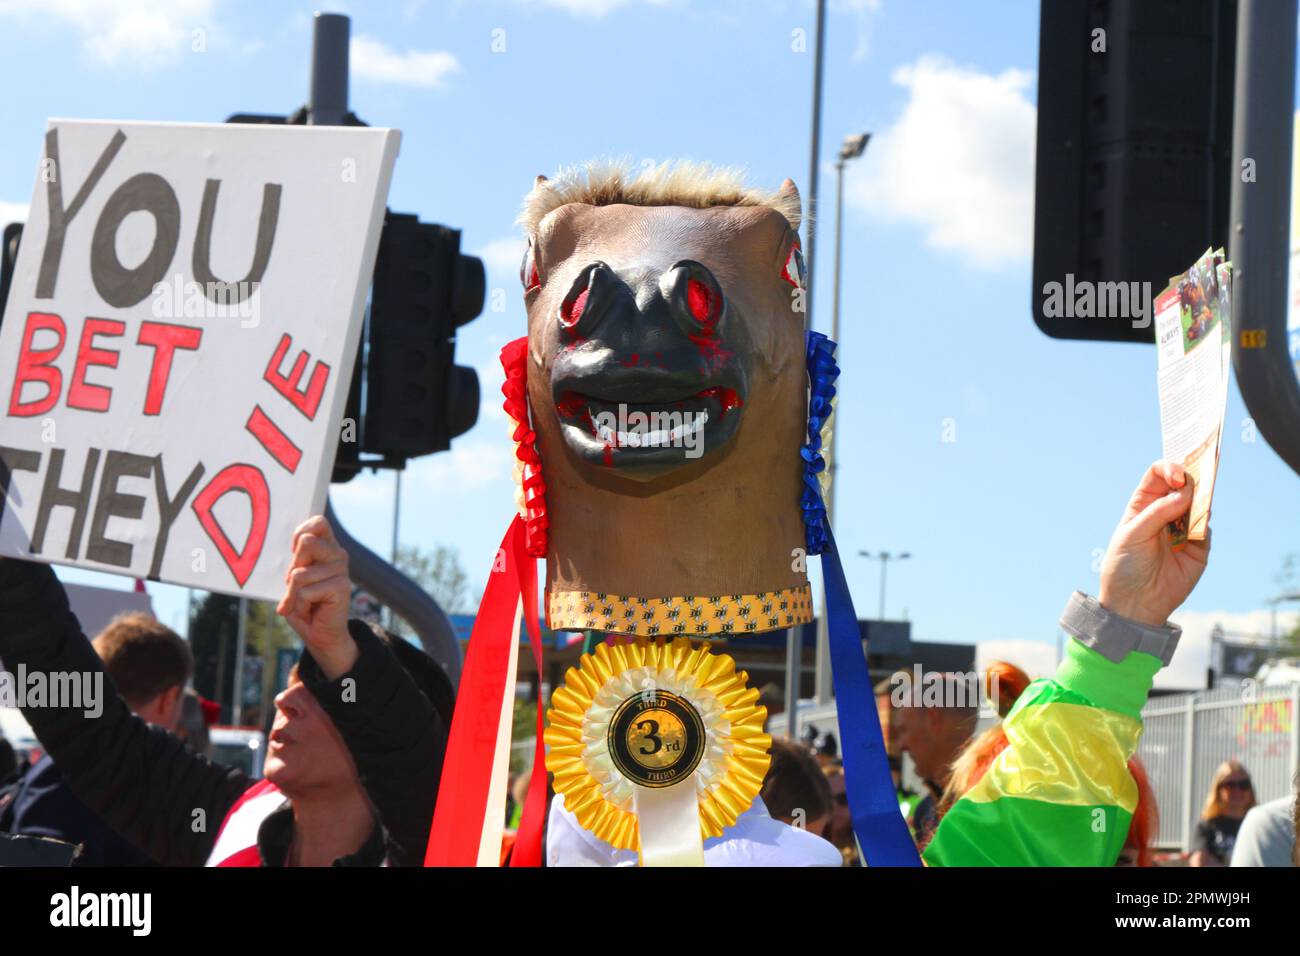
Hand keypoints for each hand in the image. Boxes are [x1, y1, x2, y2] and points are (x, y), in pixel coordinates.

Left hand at [277, 515, 357, 678]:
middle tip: (300, 586)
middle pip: (306, 542)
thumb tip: (298, 560)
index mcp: (327, 548)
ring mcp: (341, 570)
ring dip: (294, 593)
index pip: (318, 523)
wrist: (320, 635)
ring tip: (306, 602)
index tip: (297, 554)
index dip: (301, 534)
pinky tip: (312, 609)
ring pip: (300, 573)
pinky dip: (300, 604)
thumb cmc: (305, 605)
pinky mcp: (341, 586)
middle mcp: (338, 555)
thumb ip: (297, 563)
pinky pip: (304, 591)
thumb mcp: (294, 579)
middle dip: (294, 568)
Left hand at [1098, 460, 1209, 626]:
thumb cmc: (1125, 566)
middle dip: (1192, 478)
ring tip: (1200, 501)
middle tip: (1200, 477)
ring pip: (1199, 504)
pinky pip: (1206, 528)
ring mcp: (1183, 528)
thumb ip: (1158, 513)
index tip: (1178, 476)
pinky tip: (1199, 527)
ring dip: (1202, 499)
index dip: (1170, 469)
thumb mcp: (1132, 535)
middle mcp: (1165, 512)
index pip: (1158, 475)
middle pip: (1184, 485)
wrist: (1135, 602)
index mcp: (1143, 505)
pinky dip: (1205, 523)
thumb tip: (1186, 493)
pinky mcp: (1198, 547)